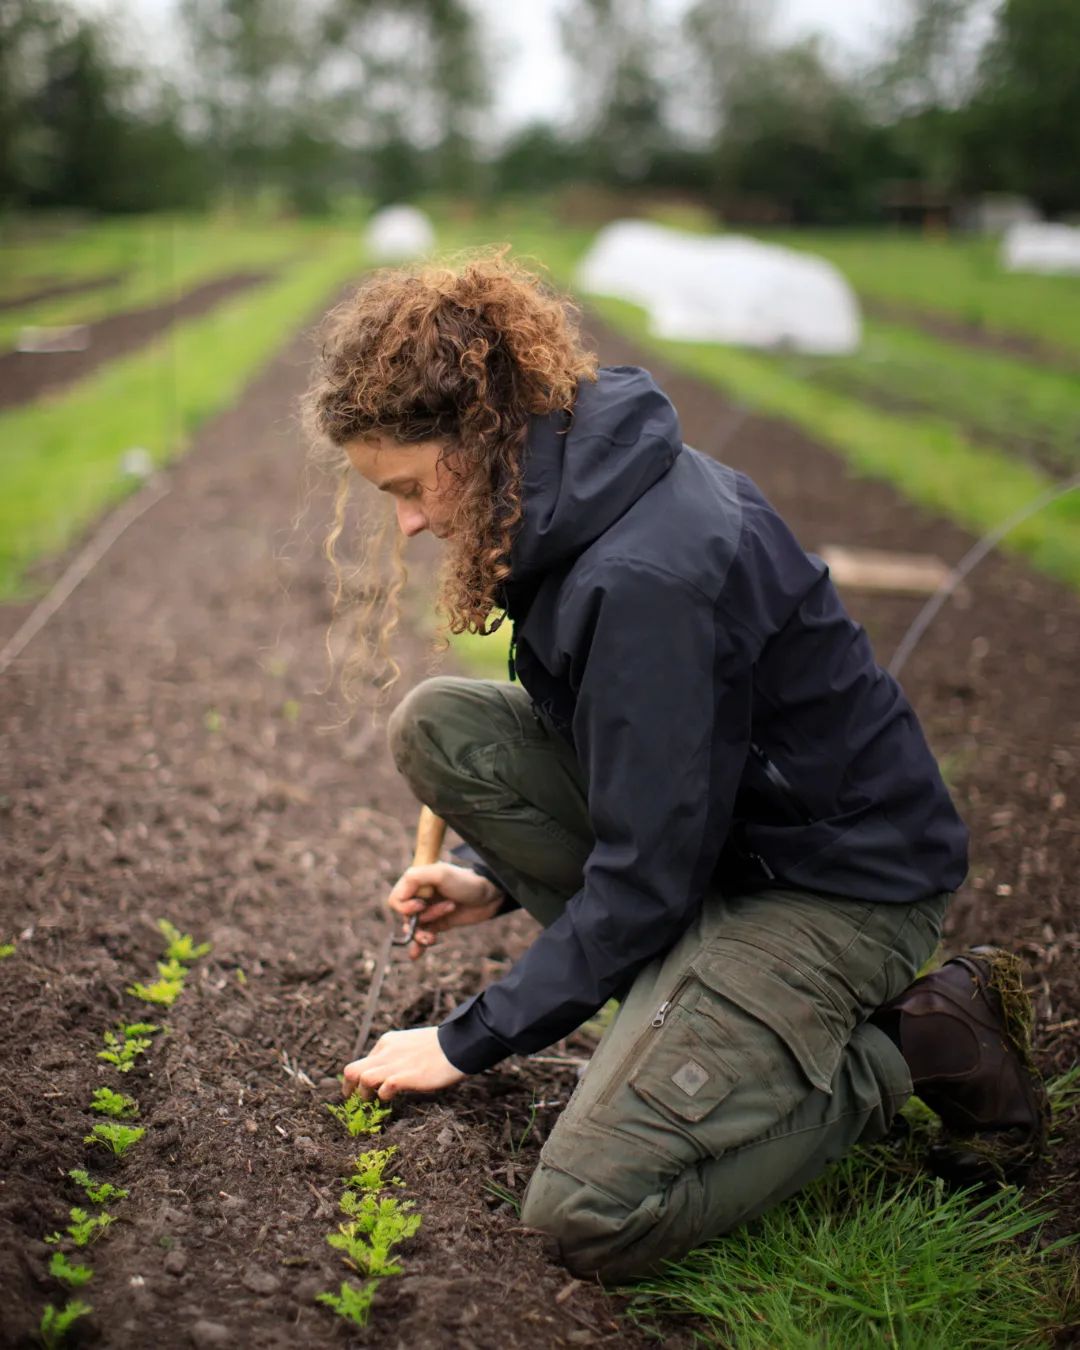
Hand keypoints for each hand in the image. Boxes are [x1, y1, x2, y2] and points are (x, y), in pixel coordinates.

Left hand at [343, 1027, 464, 1100]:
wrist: (458, 1044)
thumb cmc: (440, 1047)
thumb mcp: (410, 1046)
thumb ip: (397, 1056)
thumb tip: (389, 1075)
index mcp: (387, 1042)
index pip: (362, 1062)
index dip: (359, 1079)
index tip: (363, 1091)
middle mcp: (385, 1052)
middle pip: (351, 1071)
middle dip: (350, 1089)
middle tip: (356, 1102)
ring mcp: (393, 1064)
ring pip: (362, 1079)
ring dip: (364, 1095)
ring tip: (373, 1103)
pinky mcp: (403, 1077)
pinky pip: (383, 1089)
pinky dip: (383, 1097)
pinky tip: (392, 1098)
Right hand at [388, 861, 503, 959]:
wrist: (490, 895)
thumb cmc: (465, 881)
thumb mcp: (440, 873)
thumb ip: (416, 878)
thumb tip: (399, 897)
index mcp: (416, 882)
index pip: (396, 899)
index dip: (405, 906)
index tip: (421, 905)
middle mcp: (420, 897)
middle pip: (405, 916)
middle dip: (420, 920)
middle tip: (447, 908)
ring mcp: (429, 911)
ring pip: (414, 929)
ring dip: (421, 935)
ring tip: (433, 938)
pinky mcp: (439, 924)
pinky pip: (423, 937)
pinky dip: (418, 946)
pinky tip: (415, 955)